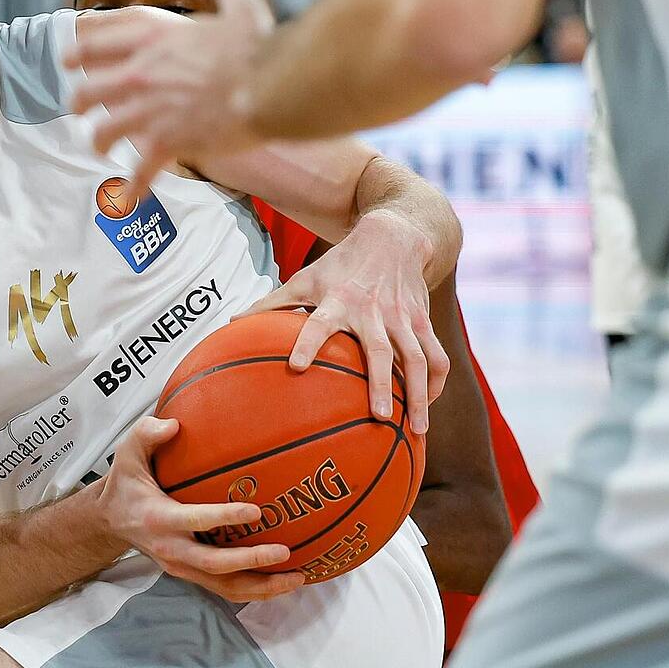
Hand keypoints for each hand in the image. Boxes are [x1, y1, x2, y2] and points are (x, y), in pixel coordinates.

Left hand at [66, 0, 269, 196]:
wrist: (274, 88)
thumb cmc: (261, 48)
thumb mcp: (241, 4)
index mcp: (155, 36)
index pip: (96, 39)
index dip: (78, 49)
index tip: (68, 58)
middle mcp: (141, 72)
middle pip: (87, 90)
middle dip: (81, 102)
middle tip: (81, 110)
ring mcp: (149, 109)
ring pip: (102, 131)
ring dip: (99, 142)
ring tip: (100, 148)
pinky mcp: (166, 142)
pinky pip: (139, 171)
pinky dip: (133, 187)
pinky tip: (128, 198)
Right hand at [90, 417, 306, 601]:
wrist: (109, 521)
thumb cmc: (125, 483)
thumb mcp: (126, 453)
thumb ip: (147, 434)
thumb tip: (175, 425)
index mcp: (157, 518)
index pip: (195, 521)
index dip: (225, 518)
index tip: (256, 511)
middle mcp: (170, 548)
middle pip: (216, 565)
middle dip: (253, 561)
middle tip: (285, 552)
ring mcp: (180, 567)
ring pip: (224, 586)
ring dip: (261, 586)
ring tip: (297, 577)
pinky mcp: (190, 575)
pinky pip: (225, 589)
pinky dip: (255, 590)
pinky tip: (282, 582)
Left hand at [244, 211, 449, 432]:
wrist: (393, 238)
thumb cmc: (341, 265)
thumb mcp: (305, 278)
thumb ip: (272, 303)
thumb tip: (232, 323)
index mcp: (338, 301)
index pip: (319, 323)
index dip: (308, 343)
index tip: (297, 367)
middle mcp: (373, 312)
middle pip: (379, 350)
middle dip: (381, 383)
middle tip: (380, 416)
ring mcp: (403, 318)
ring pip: (417, 358)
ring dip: (418, 393)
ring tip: (417, 428)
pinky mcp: (423, 322)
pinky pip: (435, 355)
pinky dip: (435, 382)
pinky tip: (427, 406)